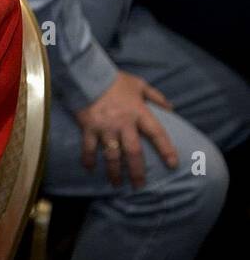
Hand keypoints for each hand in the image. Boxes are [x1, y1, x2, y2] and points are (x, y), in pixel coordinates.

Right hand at [75, 71, 177, 186]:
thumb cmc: (114, 79)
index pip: (157, 134)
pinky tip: (89, 168)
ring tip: (116, 184)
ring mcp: (105, 127)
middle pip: (133, 152)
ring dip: (114, 171)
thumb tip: (171, 108)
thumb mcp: (139, 84)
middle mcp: (123, 123)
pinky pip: (89, 147)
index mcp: (139, 112)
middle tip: (139, 186)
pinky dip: (88, 159)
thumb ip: (156, 96)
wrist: (86, 74)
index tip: (173, 164)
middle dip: (137, 171)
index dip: (166, 149)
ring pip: (112, 155)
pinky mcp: (88, 128)